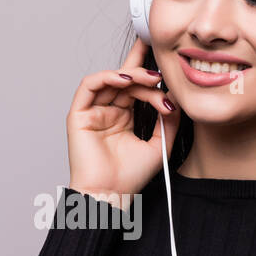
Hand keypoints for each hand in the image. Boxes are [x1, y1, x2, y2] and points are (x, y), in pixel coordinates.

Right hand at [67, 36, 181, 208]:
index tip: (171, 76)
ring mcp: (93, 112)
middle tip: (160, 60)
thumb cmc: (130, 178)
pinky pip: (89, 86)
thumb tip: (176, 99)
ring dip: (131, 74)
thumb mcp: (160, 145)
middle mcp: (108, 112)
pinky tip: (126, 79)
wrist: (110, 195)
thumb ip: (168, 122)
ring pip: (110, 80)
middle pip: (124, 79)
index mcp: (124, 118)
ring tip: (151, 78)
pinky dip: (107, 77)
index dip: (151, 76)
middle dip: (141, 64)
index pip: (136, 88)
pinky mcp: (79, 115)